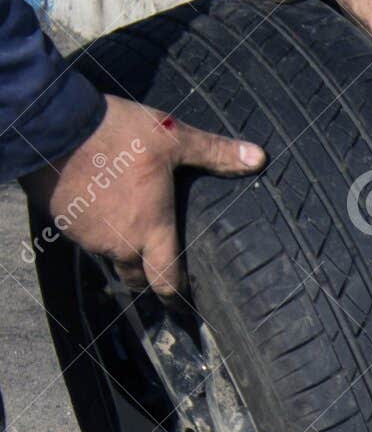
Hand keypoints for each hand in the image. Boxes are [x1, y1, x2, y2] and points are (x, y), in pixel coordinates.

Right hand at [22, 95, 265, 301]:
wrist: (53, 126)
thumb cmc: (115, 134)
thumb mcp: (172, 138)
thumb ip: (213, 152)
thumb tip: (258, 157)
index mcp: (152, 230)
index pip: (167, 283)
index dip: (176, 297)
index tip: (182, 306)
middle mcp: (121, 243)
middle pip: (137, 278)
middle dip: (148, 277)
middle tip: (157, 269)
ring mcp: (89, 237)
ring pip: (110, 255)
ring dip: (120, 248)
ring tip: (127, 227)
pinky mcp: (65, 224)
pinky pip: (85, 236)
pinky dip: (95, 228)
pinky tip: (100, 206)